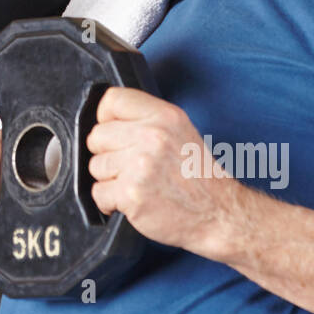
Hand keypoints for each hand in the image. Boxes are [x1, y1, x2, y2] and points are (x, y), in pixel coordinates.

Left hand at [86, 86, 236, 254]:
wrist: (218, 213)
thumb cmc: (197, 175)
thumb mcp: (179, 131)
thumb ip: (145, 119)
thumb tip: (105, 118)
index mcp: (163, 116)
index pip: (112, 100)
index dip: (106, 118)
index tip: (114, 133)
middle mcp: (152, 136)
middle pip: (96, 135)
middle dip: (107, 153)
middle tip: (131, 166)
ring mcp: (141, 166)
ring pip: (95, 166)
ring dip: (110, 179)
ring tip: (137, 184)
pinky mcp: (131, 194)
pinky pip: (98, 193)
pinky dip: (110, 202)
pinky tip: (133, 200)